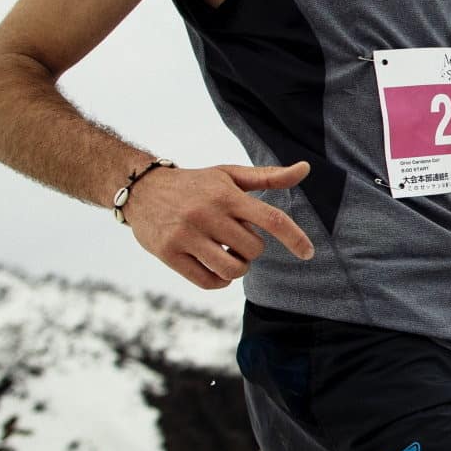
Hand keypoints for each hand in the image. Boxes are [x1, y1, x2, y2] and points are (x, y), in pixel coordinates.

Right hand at [123, 161, 316, 288]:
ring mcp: (186, 235)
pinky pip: (208, 281)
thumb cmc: (196, 184)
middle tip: (236, 239)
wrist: (142, 188)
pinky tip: (215, 268)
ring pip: (232, 269)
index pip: (271, 219)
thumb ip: (268, 177)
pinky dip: (219, 281)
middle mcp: (207, 214)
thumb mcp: (229, 175)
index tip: (309, 253)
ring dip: (237, 267)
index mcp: (227, 195)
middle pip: (253, 249)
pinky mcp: (169, 253)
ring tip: (227, 254)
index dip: (294, 238)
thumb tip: (305, 169)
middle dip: (252, 250)